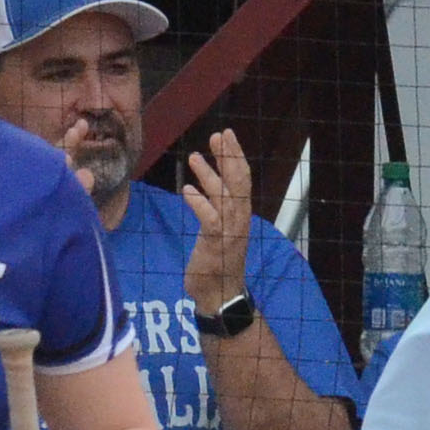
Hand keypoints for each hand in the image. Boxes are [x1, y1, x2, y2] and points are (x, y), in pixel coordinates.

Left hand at [180, 129, 255, 312]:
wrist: (220, 294)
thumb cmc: (217, 262)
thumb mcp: (218, 229)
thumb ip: (217, 208)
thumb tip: (209, 188)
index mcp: (241, 213)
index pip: (242, 178)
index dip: (235, 155)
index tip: (226, 136)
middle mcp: (239, 219)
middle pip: (237, 181)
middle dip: (228, 156)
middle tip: (218, 135)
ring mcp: (229, 231)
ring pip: (223, 196)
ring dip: (209, 175)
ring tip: (193, 157)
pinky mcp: (215, 243)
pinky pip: (209, 219)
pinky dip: (199, 203)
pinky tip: (187, 191)